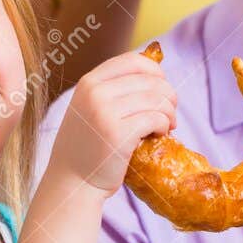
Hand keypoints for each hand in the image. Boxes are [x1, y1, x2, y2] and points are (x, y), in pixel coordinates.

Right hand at [49, 49, 176, 193]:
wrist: (72, 182)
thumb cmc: (87, 147)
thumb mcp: (89, 108)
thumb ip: (111, 90)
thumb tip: (155, 74)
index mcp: (89, 82)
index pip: (133, 60)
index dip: (155, 71)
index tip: (161, 89)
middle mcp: (95, 92)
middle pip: (150, 80)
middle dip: (169, 96)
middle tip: (169, 113)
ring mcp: (105, 112)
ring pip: (157, 99)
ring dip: (169, 112)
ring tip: (166, 125)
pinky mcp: (119, 134)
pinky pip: (156, 118)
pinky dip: (164, 126)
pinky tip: (159, 134)